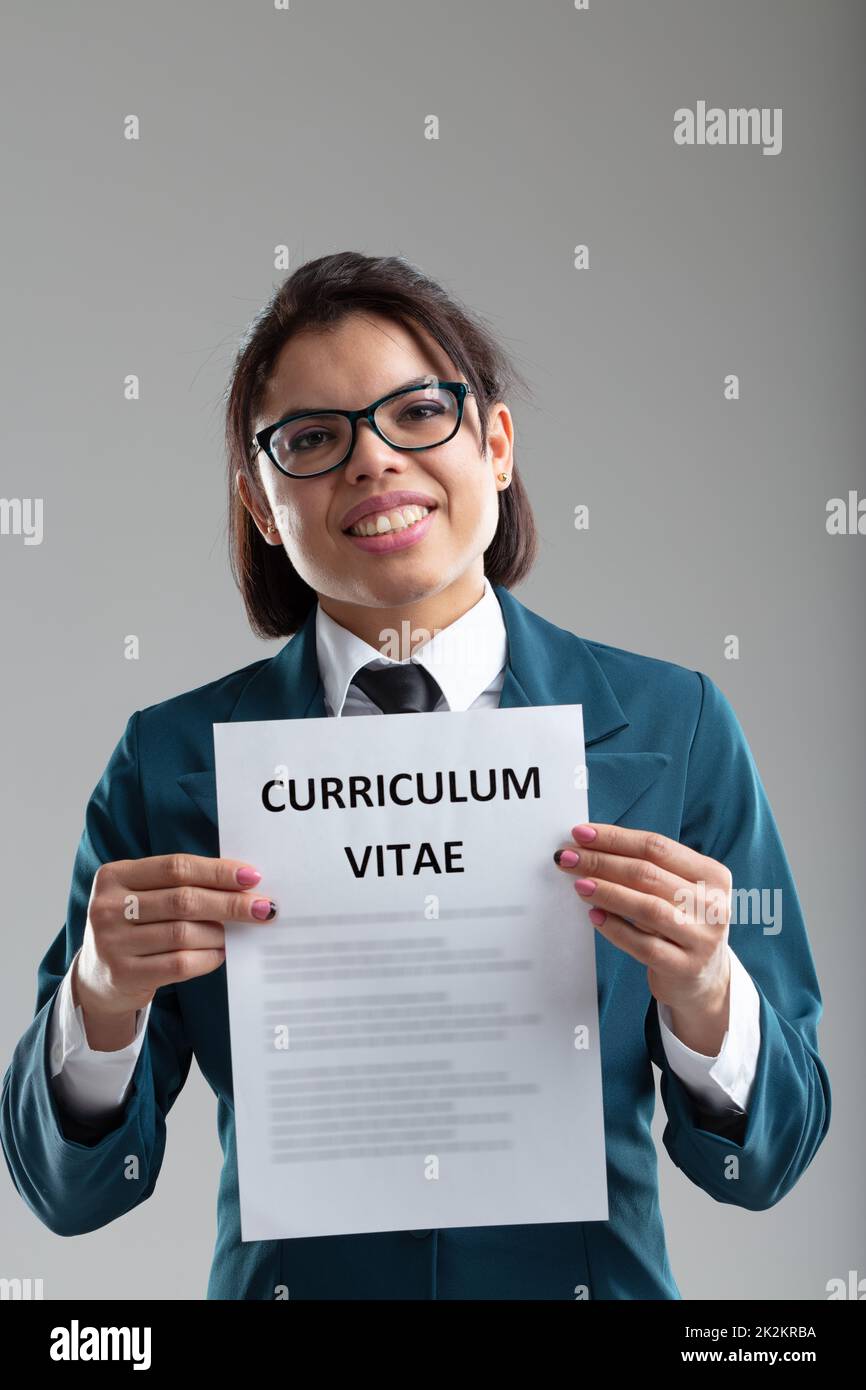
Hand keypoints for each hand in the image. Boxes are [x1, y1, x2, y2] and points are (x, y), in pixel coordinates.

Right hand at [73, 853, 276, 1048]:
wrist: (98, 977)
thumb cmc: (133, 926)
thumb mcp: (143, 896)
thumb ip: (180, 885)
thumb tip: (242, 883)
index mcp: (114, 876)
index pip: (175, 867)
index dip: (217, 871)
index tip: (252, 877)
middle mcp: (107, 907)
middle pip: (183, 900)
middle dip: (229, 903)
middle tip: (261, 908)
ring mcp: (112, 943)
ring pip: (183, 933)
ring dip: (220, 933)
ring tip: (237, 933)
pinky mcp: (124, 974)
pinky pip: (179, 964)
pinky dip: (208, 957)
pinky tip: (221, 953)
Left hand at [553, 823, 732, 1055]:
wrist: (705, 977)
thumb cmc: (682, 923)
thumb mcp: (678, 890)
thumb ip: (647, 868)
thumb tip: (590, 847)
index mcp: (712, 875)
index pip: (658, 847)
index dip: (616, 838)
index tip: (581, 833)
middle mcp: (713, 904)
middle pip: (649, 874)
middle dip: (603, 862)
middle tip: (569, 858)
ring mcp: (702, 938)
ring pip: (648, 908)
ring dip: (608, 892)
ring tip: (579, 885)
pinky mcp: (685, 968)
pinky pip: (644, 945)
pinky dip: (616, 929)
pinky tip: (595, 917)